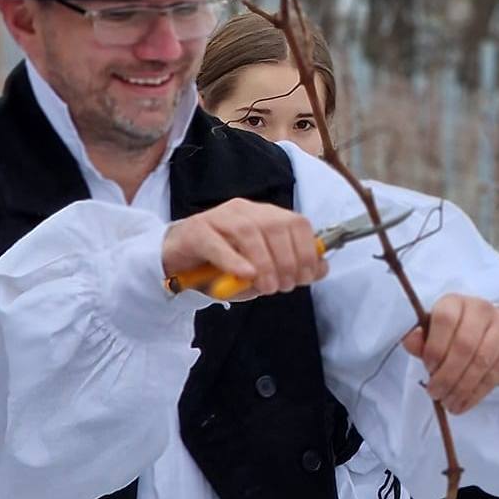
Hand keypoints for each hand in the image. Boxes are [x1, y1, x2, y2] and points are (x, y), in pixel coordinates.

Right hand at [162, 198, 326, 298]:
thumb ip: (291, 268)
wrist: (178, 263)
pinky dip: (234, 259)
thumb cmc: (223, 268)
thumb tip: (321, 269)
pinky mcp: (195, 231)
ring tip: (267, 287)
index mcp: (266, 216)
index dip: (307, 250)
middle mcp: (245, 211)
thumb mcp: (263, 271)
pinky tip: (245, 274)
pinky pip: (216, 242)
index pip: (296, 223)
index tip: (307, 277)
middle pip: (275, 227)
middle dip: (287, 261)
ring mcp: (218, 217)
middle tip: (283, 287)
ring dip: (264, 263)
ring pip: (248, 232)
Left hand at [402, 295, 498, 413]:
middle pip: (464, 345)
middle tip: (435, 393)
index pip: (445, 320)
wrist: (497, 336)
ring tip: (448, 402)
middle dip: (447, 375)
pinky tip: (463, 403)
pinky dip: (475, 394)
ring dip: (461, 387)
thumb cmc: (458, 335)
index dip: (435, 347)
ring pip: (481, 362)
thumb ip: (421, 340)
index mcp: (457, 303)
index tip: (428, 368)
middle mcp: (482, 310)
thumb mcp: (436, 334)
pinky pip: (494, 375)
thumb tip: (410, 339)